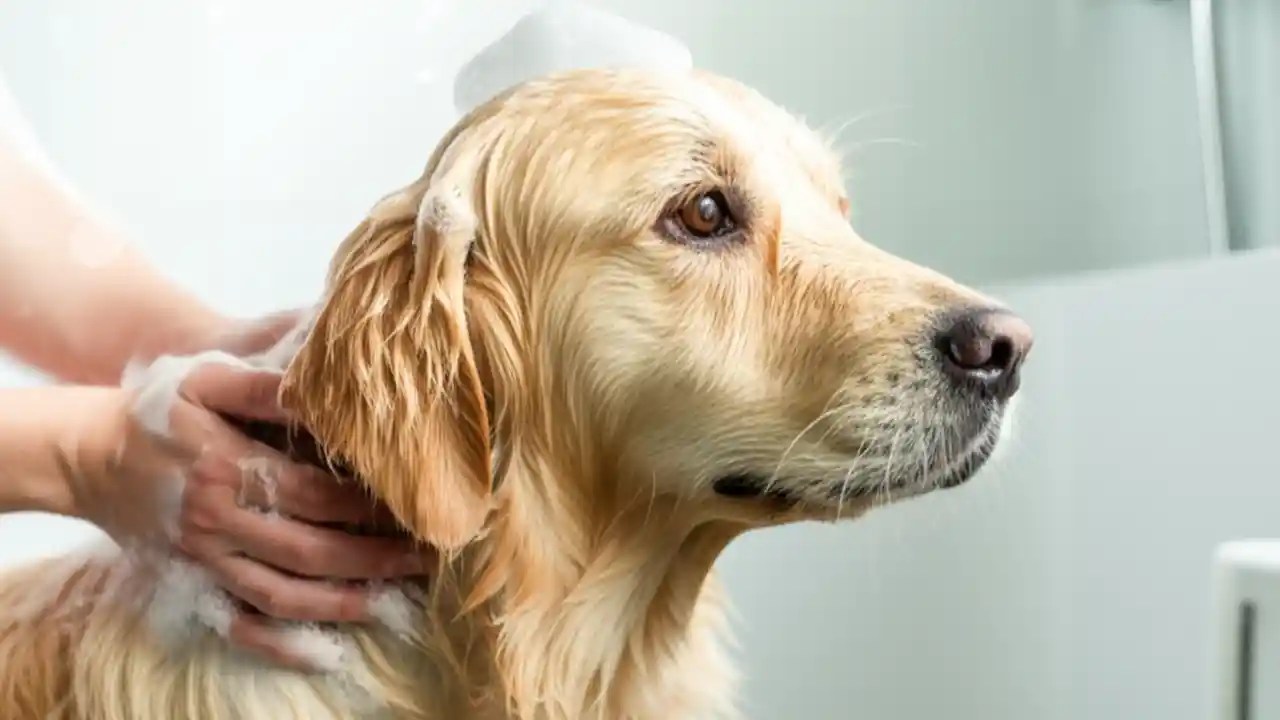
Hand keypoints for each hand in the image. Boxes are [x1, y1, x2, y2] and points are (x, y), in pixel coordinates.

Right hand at [71, 318, 430, 669]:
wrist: (89, 456)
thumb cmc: (159, 410)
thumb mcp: (205, 379)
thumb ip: (265, 386)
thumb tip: (323, 390)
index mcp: (226, 469)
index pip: (314, 494)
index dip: (368, 504)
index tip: (415, 503)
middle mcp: (216, 522)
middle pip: (310, 551)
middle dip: (374, 557)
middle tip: (428, 555)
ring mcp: (205, 559)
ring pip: (283, 596)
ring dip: (345, 602)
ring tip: (396, 596)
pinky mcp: (196, 581)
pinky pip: (242, 625)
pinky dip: (283, 645)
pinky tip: (328, 652)